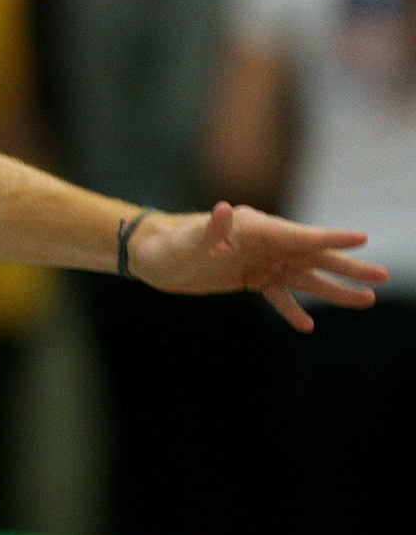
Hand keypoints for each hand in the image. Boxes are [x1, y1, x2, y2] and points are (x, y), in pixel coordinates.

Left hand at [130, 202, 386, 331]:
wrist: (151, 256)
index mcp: (256, 228)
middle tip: (382, 276)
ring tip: (365, 301)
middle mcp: (264, 243)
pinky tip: (308, 325)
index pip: (299, 235)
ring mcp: (260, 262)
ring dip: (332, 290)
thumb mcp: (189, 239)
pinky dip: (292, 309)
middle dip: (347, 266)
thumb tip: (225, 209)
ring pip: (303, 278)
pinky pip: (278, 296)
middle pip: (313, 256)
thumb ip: (211, 227)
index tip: (362, 239)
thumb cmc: (169, 243)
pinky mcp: (250, 279)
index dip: (329, 238)